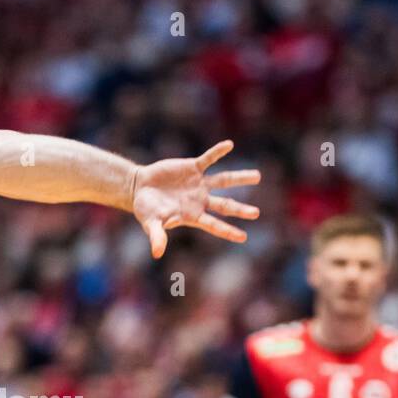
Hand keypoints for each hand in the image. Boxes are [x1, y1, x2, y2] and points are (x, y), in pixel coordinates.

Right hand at [131, 140, 260, 258]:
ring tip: (257, 177)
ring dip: (240, 178)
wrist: (140, 188)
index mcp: (193, 215)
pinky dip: (218, 152)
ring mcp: (199, 183)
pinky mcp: (193, 167)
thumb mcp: (151, 223)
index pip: (214, 225)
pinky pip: (208, 158)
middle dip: (240, 210)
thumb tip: (156, 253)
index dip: (227, 231)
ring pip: (224, 180)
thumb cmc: (146, 210)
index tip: (243, 237)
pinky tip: (229, 145)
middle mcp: (200, 200)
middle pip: (225, 205)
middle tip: (256, 213)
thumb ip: (157, 236)